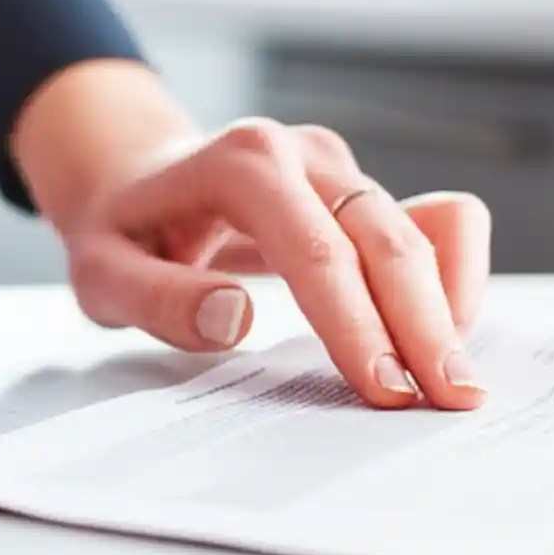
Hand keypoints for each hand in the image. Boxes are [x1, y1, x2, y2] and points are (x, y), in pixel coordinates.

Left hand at [13, 62, 489, 409]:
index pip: (315, 251)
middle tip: (450, 401)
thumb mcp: (102, 274)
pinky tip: (438, 331)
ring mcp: (335, 166)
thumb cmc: (119, 234)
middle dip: (423, 324)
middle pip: (383, 239)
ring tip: (451, 381)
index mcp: (240, 162)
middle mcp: (299, 153)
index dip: (355, 324)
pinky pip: (434, 219)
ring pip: (416, 234)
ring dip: (443, 307)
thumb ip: (159, 298)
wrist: (131, 181)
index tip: (385, 390)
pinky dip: (449, 272)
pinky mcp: (357, 186)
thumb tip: (234, 320)